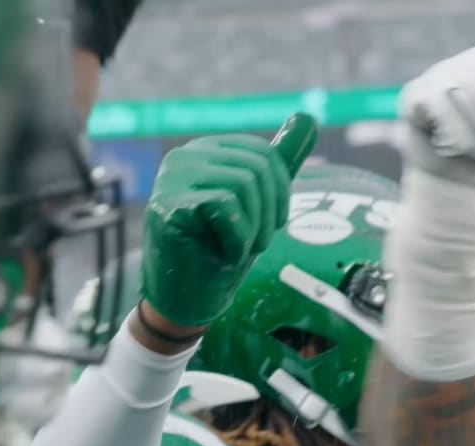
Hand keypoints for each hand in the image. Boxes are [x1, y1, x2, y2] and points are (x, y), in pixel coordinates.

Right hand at [140, 114, 316, 327]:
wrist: (188, 298)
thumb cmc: (220, 251)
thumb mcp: (258, 202)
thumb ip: (279, 162)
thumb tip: (308, 118)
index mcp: (206, 151)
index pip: (264, 155)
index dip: (279, 194)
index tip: (268, 225)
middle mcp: (184, 157)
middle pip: (257, 169)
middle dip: (267, 215)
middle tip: (252, 243)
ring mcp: (171, 178)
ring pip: (243, 185)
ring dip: (252, 230)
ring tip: (235, 249)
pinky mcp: (166, 204)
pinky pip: (225, 206)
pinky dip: (236, 239)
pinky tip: (220, 253)